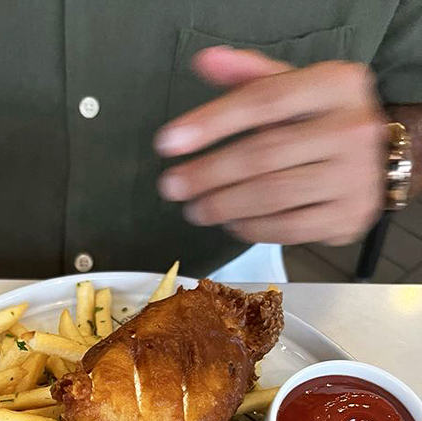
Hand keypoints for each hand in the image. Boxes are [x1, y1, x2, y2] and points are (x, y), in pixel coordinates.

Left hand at [155, 48, 385, 245]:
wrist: (381, 159)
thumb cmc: (325, 120)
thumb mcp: (297, 87)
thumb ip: (251, 76)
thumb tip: (206, 62)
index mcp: (336, 85)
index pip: (263, 101)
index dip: (210, 122)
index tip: (168, 143)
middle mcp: (350, 128)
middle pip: (263, 154)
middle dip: (208, 173)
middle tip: (173, 186)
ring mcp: (354, 177)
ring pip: (272, 195)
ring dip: (224, 205)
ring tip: (195, 209)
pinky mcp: (348, 217)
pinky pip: (288, 228)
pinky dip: (252, 228)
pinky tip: (230, 223)